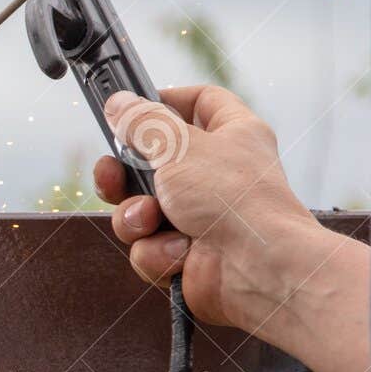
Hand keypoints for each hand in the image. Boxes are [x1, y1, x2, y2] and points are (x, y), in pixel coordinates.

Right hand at [95, 86, 370, 371]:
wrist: (259, 270)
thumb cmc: (233, 199)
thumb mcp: (179, 145)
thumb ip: (142, 122)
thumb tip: (118, 103)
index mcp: (231, 135)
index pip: (200, 102)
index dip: (166, 101)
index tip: (133, 107)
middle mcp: (216, 174)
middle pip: (153, 162)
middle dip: (124, 175)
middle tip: (112, 174)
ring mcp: (201, 217)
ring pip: (141, 210)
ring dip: (136, 217)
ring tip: (151, 220)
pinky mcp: (186, 255)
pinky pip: (149, 247)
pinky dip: (157, 251)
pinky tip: (178, 252)